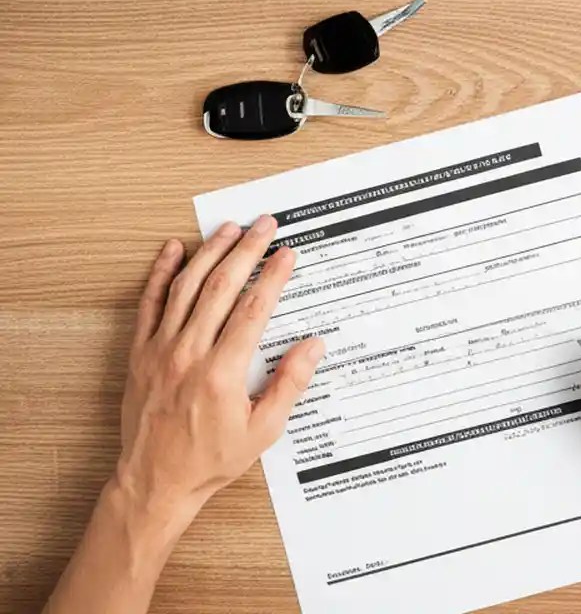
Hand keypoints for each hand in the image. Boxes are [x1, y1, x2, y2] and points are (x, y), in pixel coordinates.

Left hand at [115, 215, 324, 520]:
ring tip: (228, 229)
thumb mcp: (263, 431)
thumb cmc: (210, 460)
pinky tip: (173, 251)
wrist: (155, 482)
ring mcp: (160, 350)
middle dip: (246, 250)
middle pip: (220, 287)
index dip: (273, 277)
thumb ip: (289, 384)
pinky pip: (149, 304)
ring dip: (209, 253)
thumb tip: (313, 347)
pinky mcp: (140, 354)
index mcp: (223, 372)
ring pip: (186, 287)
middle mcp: (189, 354)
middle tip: (264, 225)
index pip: (253, 310)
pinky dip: (161, 274)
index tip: (287, 254)